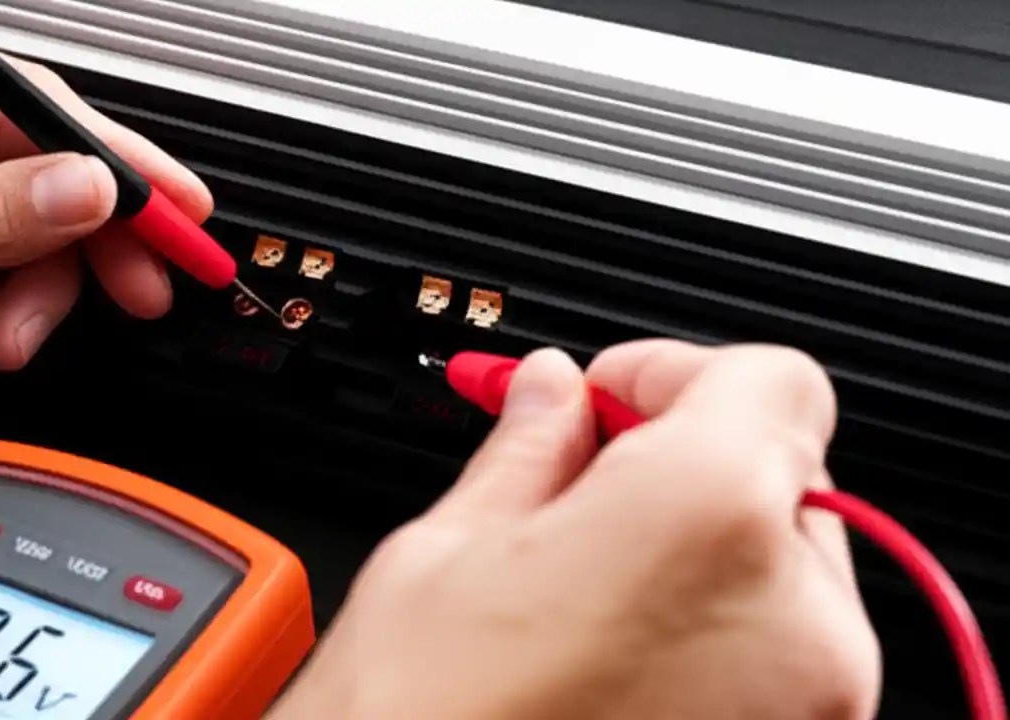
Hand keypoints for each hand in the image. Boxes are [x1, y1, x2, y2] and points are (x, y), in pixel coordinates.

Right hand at [270, 341, 881, 718]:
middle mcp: (797, 624)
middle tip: (578, 486)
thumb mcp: (443, 556)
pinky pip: (779, 663)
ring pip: (783, 576)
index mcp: (708, 520)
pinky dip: (710, 638)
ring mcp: (812, 712)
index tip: (607, 398)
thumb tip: (548, 394)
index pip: (770, 379)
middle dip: (682, 463)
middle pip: (781, 474)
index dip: (676, 373)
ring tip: (580, 590)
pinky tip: (608, 654)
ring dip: (696, 557)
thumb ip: (528, 452)